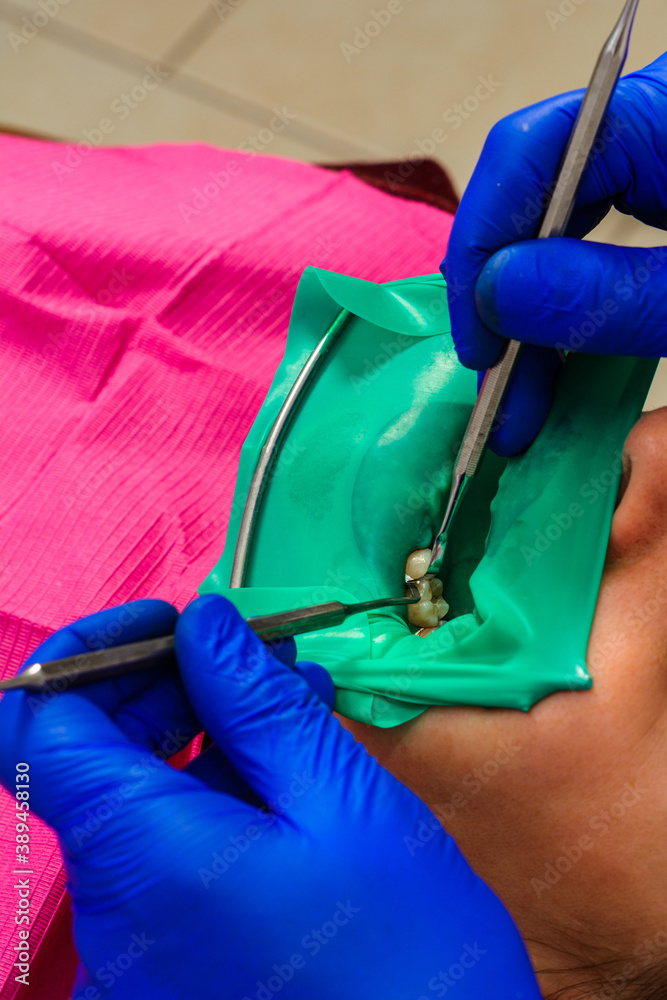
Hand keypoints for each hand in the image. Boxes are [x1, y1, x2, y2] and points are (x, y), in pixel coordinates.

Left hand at [0, 595, 539, 998]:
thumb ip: (255, 702)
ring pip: (134, 804)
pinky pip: (164, 857)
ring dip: (198, 735)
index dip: (90, 653)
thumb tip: (203, 619)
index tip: (171, 623)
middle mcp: (111, 913)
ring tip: (290, 697)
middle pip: (89, 760)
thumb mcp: (340, 798)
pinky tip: (284, 767)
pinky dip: (210, 796)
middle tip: (251, 655)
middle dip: (160, 686)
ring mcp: (133, 950)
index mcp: (144, 858)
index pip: (44, 726)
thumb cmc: (407, 946)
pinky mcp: (165, 969)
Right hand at [444, 53, 666, 454]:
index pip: (530, 154)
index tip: (480, 343)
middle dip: (505, 308)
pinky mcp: (665, 208)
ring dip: (533, 327)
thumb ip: (610, 294)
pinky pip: (590, 254)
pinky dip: (570, 317)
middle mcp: (651, 129)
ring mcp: (657, 167)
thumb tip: (499, 292)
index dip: (483, 250)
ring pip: (554, 238)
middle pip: (533, 202)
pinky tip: (558, 371)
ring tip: (523, 406)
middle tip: (499, 397)